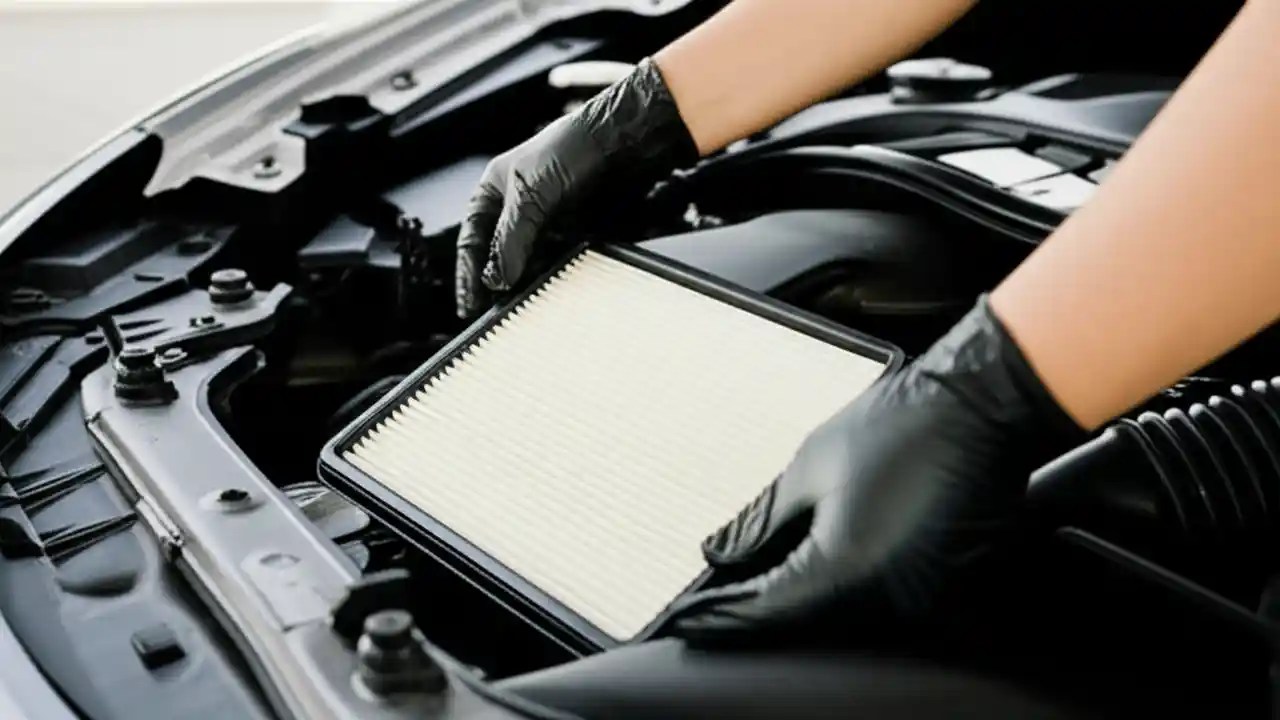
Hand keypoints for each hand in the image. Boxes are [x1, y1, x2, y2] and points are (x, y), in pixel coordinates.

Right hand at [454, 57, 697, 317]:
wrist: (623, 142)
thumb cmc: (572, 147)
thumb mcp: (531, 193)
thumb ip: (512, 237)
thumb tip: (496, 277)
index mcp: (495, 191)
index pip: (472, 239)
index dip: (467, 273)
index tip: (469, 304)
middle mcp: (517, 207)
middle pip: (497, 254)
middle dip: (494, 283)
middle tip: (491, 313)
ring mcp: (546, 220)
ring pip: (527, 261)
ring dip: (522, 283)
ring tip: (517, 307)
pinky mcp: (573, 230)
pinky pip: (556, 260)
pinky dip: (549, 276)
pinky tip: (547, 290)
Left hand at [671, 297, 1082, 640]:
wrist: (981, 407)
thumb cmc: (904, 425)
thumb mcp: (810, 467)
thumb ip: (760, 523)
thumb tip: (721, 554)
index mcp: (845, 568)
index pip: (763, 611)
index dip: (718, 616)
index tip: (684, 618)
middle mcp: (886, 598)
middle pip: (798, 625)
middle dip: (748, 617)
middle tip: (703, 611)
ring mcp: (918, 597)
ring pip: (833, 620)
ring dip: (788, 609)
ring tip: (741, 595)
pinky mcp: (937, 585)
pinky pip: (870, 605)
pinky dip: (829, 596)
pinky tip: (799, 576)